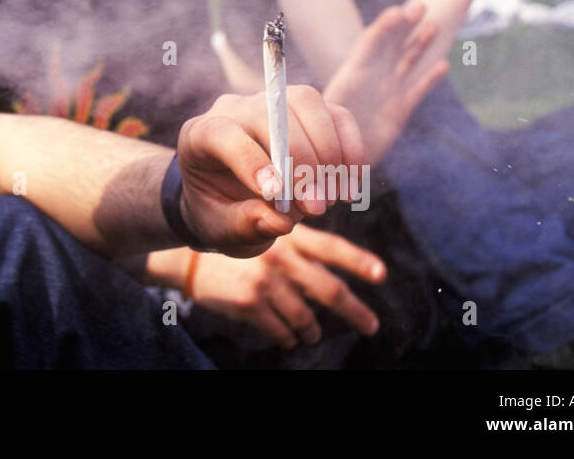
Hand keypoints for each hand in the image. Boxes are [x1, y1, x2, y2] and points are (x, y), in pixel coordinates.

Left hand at [175, 88, 365, 257]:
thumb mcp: (220, 228)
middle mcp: (235, 110)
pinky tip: (348, 187)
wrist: (232, 198)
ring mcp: (273, 104)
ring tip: (333, 198)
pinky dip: (350, 149)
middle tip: (315, 207)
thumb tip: (279, 221)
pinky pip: (336, 115)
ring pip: (307, 102)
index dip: (249, 159)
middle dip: (299, 161)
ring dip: (328, 151)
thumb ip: (243, 224)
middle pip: (271, 113)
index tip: (275, 193)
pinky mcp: (307, 111)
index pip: (222, 132)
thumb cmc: (220, 211)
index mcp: (200, 136)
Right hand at [190, 225, 385, 347]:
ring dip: (313, 331)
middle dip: (356, 311)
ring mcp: (265, 281)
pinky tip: (286, 338)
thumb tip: (336, 273)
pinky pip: (281, 331)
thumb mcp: (269, 235)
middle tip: (371, 326)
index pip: (332, 247)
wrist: (191, 259)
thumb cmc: (238, 248)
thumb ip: (300, 248)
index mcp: (289, 237)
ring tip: (312, 334)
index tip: (382, 275)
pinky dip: (288, 338)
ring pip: (305, 318)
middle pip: (328, 290)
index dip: (359, 261)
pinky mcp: (249, 303)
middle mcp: (280, 256)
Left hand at [323, 2, 447, 158]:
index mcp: (352, 75)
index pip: (370, 44)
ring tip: (434, 25)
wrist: (337, 161)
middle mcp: (372, 79)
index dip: (383, 28)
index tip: (397, 12)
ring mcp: (387, 92)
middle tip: (421, 5)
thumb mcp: (326, 118)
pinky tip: (442, 65)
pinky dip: (429, 78)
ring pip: (406, 63)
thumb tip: (334, 106)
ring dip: (420, 45)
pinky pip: (416, 90)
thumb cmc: (327, 136)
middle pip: (391, 46)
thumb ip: (333, 108)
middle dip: (405, 26)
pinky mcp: (399, 110)